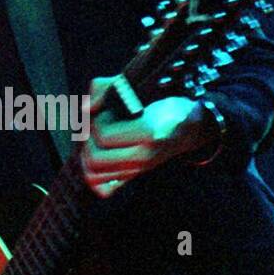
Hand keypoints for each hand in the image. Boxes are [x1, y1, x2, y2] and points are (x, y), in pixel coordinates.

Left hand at [79, 77, 202, 197]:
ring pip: (94, 173)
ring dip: (87, 155)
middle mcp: (144, 154)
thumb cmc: (163, 106)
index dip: (95, 121)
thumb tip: (86, 106)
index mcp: (148, 131)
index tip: (102, 111)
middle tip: (95, 126)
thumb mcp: (140, 88)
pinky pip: (102, 187)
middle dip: (88, 139)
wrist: (186, 127)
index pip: (104, 135)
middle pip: (95, 158)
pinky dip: (92, 174)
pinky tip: (96, 157)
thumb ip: (108, 88)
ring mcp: (138, 168)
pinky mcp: (133, 175)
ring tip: (94, 140)